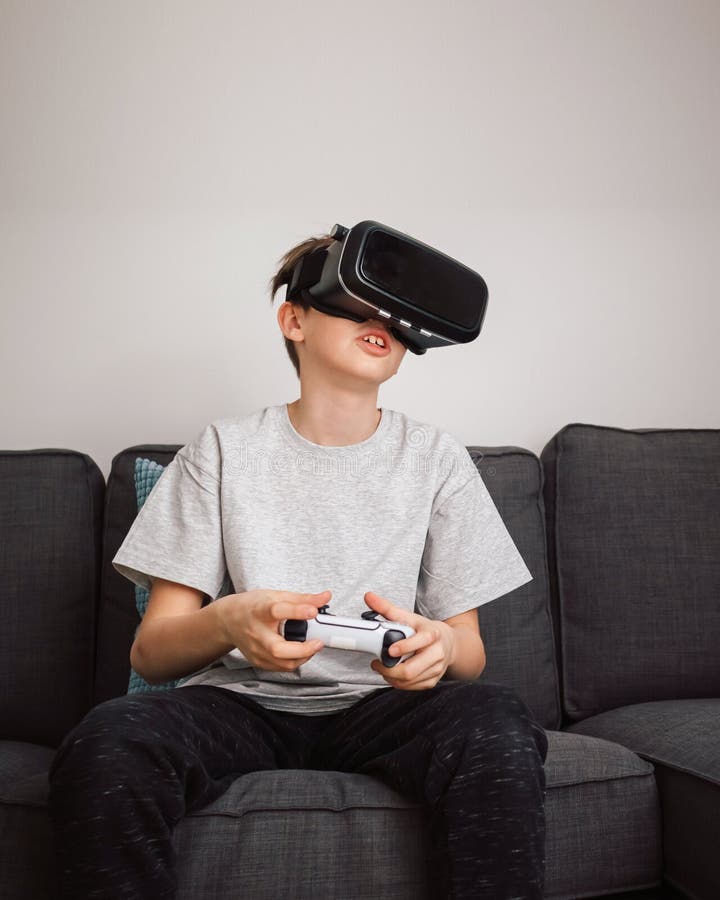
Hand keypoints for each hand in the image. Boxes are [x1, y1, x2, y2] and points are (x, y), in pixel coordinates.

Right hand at [216, 588, 330, 671]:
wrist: (228, 621)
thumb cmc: (252, 607)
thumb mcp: (277, 596)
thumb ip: (303, 599)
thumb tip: (325, 597)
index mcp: (259, 611)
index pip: (276, 611)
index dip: (297, 611)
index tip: (313, 611)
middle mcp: (256, 633)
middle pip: (278, 648)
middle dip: (302, 649)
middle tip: (318, 642)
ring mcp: (256, 650)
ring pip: (282, 663)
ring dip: (302, 657)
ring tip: (312, 645)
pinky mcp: (258, 661)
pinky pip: (280, 667)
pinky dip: (294, 661)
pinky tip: (300, 651)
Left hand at [365, 590, 455, 689]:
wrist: (449, 644)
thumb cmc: (426, 630)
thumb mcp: (410, 617)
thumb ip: (387, 608)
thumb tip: (369, 597)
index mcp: (433, 634)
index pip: (422, 641)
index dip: (405, 646)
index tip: (390, 650)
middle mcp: (438, 653)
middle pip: (412, 669)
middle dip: (390, 669)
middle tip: (377, 663)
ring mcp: (436, 669)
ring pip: (410, 680)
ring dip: (391, 677)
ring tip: (382, 668)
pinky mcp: (433, 680)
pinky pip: (413, 687)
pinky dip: (399, 683)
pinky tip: (393, 675)